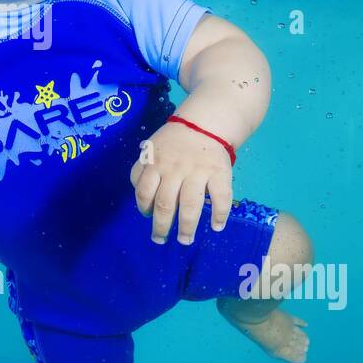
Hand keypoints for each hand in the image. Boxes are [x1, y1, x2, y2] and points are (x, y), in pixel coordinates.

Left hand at [130, 120, 232, 245]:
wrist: (204, 122)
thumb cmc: (174, 142)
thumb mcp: (151, 149)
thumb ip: (143, 170)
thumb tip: (143, 200)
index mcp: (155, 163)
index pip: (143, 191)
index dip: (143, 207)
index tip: (147, 216)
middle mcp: (174, 169)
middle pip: (165, 203)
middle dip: (162, 226)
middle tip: (160, 240)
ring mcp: (197, 171)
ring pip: (190, 205)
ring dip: (187, 226)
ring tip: (185, 240)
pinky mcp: (219, 172)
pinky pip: (220, 197)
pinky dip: (219, 214)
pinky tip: (217, 226)